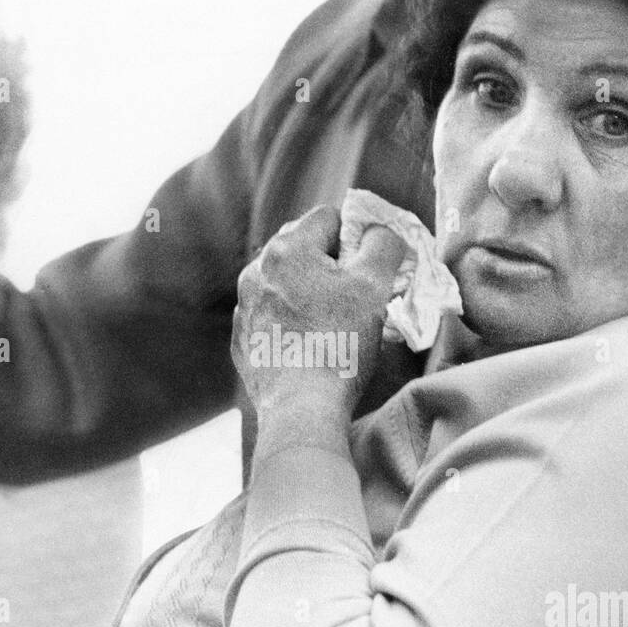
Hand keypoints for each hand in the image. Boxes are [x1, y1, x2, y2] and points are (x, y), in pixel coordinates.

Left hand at [232, 204, 406, 419]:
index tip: (373, 264)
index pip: (329, 217)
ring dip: (312, 292)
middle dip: (333, 263)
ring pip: (287, 283)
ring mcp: (245, 307)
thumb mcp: (374, 286)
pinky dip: (293, 321)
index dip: (358, 235)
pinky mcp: (243, 340)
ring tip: (336, 321)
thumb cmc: (339, 343)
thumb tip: (383, 233)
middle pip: (303, 248)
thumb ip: (383, 246)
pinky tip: (312, 343)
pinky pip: (273, 316)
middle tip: (358, 292)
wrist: (300, 409)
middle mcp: (256, 271)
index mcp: (285, 249)